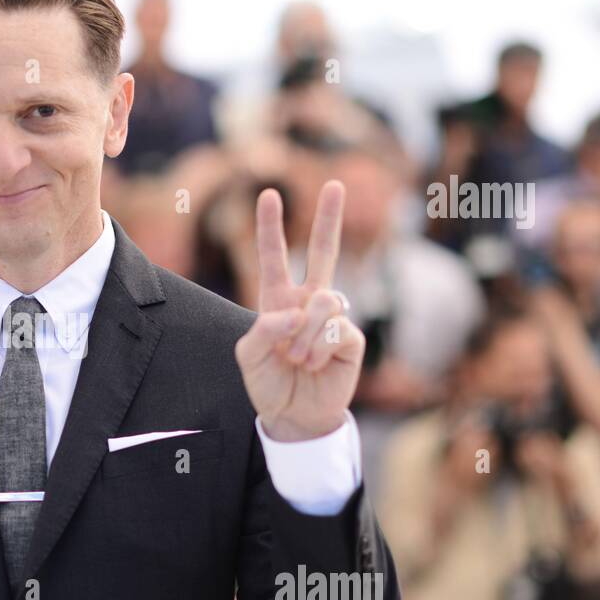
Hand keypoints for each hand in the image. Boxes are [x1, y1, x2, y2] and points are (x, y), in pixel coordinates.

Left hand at [235, 181, 363, 440]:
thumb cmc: (269, 383)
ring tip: (296, 358)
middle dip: (329, 219)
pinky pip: (335, 329)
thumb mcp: (249, 356)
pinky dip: (317, 349)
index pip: (273, 256)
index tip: (269, 193)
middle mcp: (307, 302)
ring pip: (325, 299)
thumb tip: (294, 312)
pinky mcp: (350, 338)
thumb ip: (262, 330)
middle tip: (336, 184)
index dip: (270, 227)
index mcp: (277, 300)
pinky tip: (313, 365)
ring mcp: (332, 318)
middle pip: (322, 252)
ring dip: (304, 332)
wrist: (293, 415)